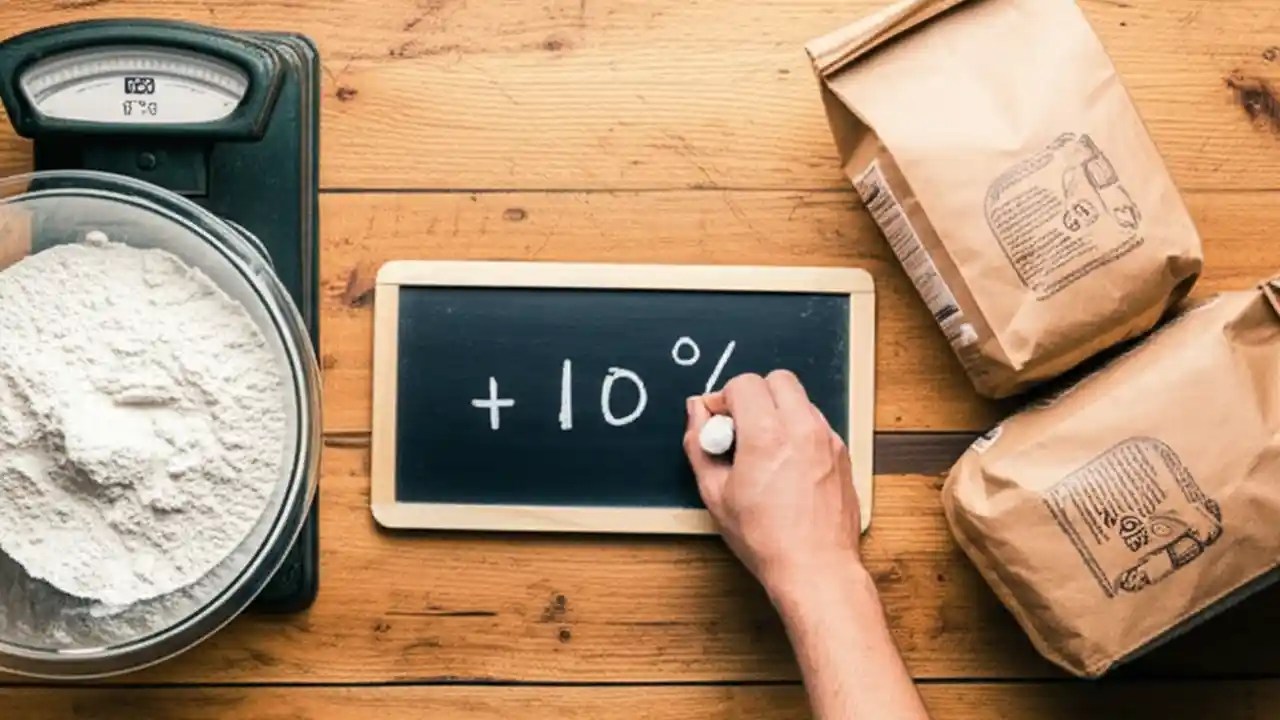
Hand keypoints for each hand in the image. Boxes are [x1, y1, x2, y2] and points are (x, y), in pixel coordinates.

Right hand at [683, 370, 862, 599]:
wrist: (815, 568)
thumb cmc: (767, 539)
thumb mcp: (715, 493)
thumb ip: (699, 444)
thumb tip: (696, 413)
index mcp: (767, 435)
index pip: (744, 383)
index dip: (723, 397)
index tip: (717, 419)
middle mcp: (802, 429)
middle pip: (778, 379)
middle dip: (754, 394)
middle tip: (740, 425)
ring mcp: (828, 439)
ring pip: (800, 399)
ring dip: (778, 410)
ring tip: (763, 447)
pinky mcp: (842, 453)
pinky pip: (816, 423)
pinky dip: (798, 430)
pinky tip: (785, 462)